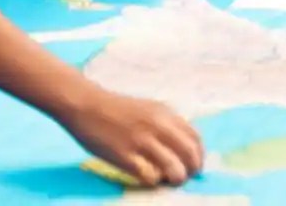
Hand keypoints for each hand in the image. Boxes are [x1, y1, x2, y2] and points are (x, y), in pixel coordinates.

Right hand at [60, 89, 202, 186]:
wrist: (86, 104)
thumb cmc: (116, 108)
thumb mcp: (148, 108)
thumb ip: (165, 124)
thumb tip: (182, 146)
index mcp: (166, 113)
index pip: (195, 138)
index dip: (198, 155)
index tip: (194, 164)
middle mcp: (158, 126)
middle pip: (190, 154)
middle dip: (192, 169)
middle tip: (186, 177)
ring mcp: (142, 141)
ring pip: (174, 168)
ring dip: (176, 178)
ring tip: (169, 181)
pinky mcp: (125, 156)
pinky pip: (149, 176)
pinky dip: (153, 181)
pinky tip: (148, 178)